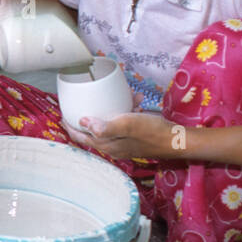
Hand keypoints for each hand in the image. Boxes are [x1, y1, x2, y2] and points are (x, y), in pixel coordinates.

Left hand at [61, 110, 177, 161]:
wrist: (178, 139)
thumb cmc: (152, 132)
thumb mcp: (127, 125)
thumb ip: (104, 126)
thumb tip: (83, 122)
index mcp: (107, 144)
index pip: (80, 137)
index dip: (70, 126)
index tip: (63, 113)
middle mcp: (113, 145)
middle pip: (92, 130)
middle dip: (89, 115)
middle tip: (85, 101)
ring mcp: (124, 142)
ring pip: (110, 123)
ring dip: (112, 109)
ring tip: (121, 96)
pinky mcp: (134, 137)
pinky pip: (125, 121)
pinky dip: (127, 110)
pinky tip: (136, 100)